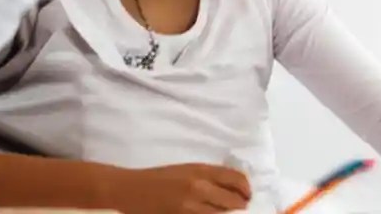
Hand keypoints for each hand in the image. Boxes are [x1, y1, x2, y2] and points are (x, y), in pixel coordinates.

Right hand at [107, 163, 251, 213]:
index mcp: (201, 170)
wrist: (132, 188)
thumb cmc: (160, 178)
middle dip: (241, 208)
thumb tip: (234, 187)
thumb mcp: (188, 170)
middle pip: (234, 201)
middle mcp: (199, 187)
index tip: (248, 196)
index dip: (246, 189)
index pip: (236, 179)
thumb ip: (210, 177)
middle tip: (243, 210)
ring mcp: (190, 206)